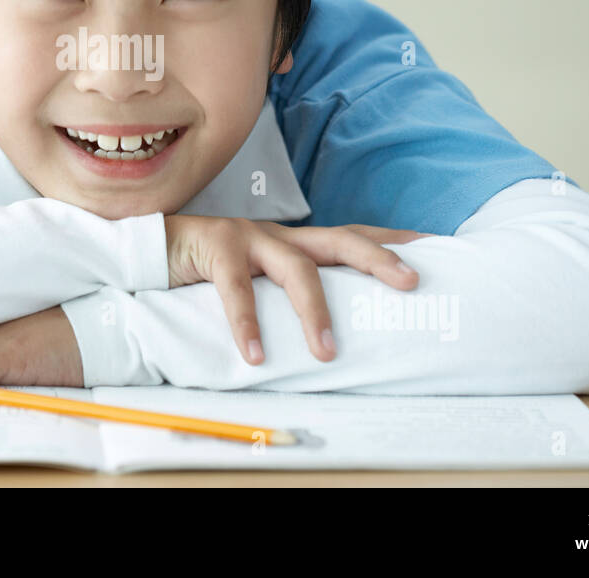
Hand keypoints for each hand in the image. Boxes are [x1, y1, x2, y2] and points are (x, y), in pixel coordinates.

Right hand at [165, 215, 433, 365]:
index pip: (354, 235)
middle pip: (340, 239)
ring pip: (295, 268)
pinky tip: (255, 354)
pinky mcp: (216, 248)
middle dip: (378, 259)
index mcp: (296, 241)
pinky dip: (247, 324)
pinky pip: (236, 289)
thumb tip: (331, 331)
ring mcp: (249, 237)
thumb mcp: (259, 277)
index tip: (436, 247)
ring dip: (314, 311)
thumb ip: (290, 290)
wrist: (152, 247)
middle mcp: (280, 234)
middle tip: (412, 283)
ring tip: (326, 353)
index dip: (392, 240)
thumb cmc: (211, 269)